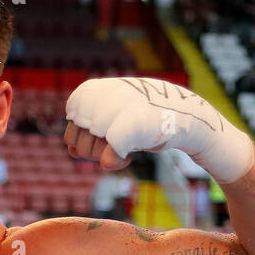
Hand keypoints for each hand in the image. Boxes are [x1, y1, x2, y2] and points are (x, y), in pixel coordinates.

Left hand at [65, 76, 254, 182]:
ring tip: (124, 146)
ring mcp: (114, 111)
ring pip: (88, 150)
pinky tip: (128, 157)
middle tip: (114, 144)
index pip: (71, 124)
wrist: (183, 117)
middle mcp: (101, 97)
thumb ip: (87, 130)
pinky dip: (115, 163)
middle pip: (76, 141)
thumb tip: (70, 149)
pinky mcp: (129, 127)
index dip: (82, 138)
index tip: (103, 136)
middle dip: (92, 150)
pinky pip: (107, 159)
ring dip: (103, 157)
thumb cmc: (144, 119)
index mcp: (93, 90)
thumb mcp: (111, 118)